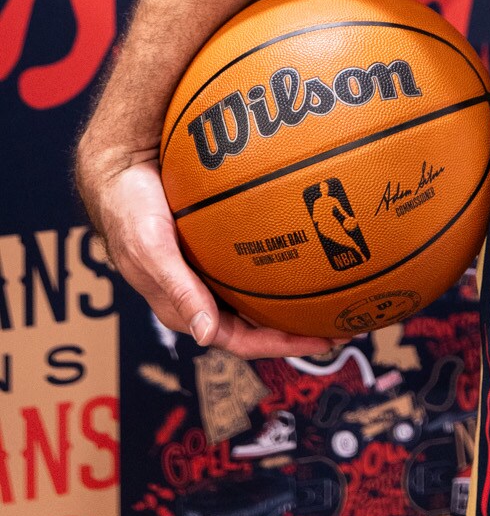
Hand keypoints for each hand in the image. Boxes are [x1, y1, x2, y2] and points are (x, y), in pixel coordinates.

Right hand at [77, 152, 335, 360]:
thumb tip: (205, 336)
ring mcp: (211, 265)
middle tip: (341, 319)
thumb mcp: (151, 251)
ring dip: (292, 293)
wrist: (122, 170)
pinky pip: (254, 254)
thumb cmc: (130, 213)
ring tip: (333, 286)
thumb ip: (177, 289)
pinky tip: (308, 237)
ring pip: (258, 289)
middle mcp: (203, 290)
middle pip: (257, 319)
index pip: (241, 339)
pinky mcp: (216, 239)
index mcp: (186, 306)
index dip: (280, 345)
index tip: (320, 341)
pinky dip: (280, 253)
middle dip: (296, 326)